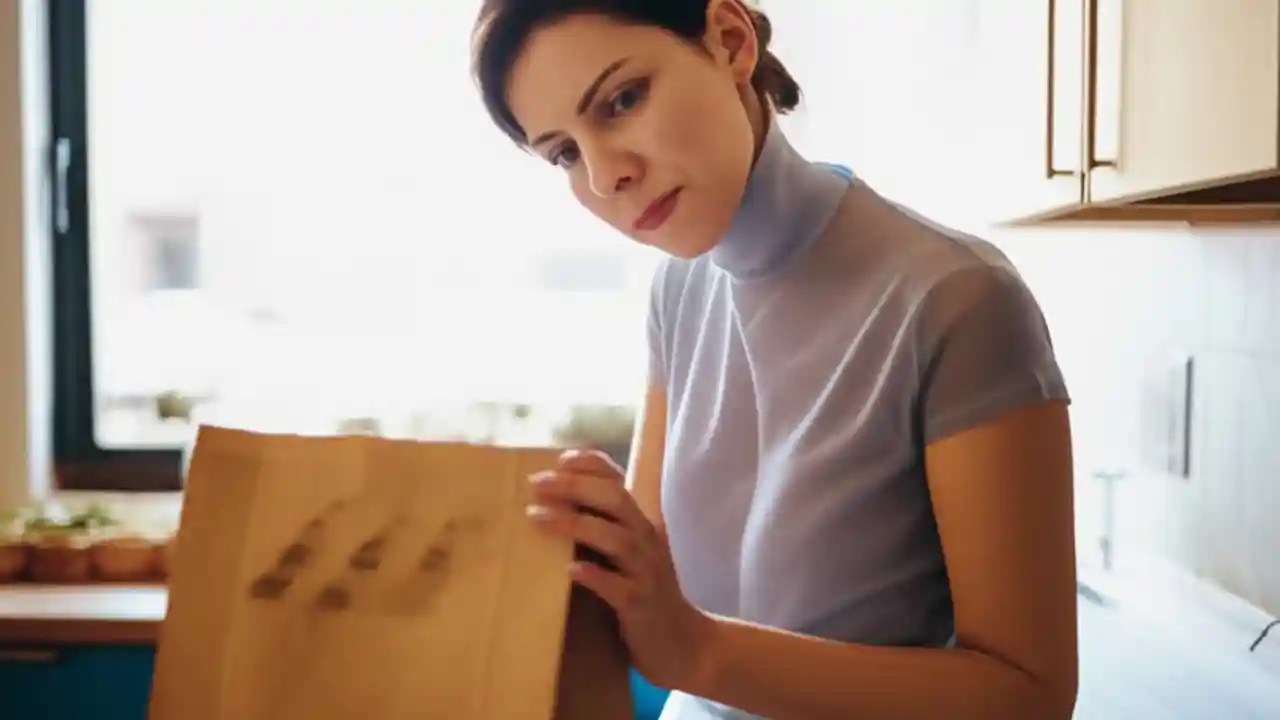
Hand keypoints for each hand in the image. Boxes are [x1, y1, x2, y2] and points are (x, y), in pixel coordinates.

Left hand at [527, 448, 717, 691]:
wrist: (683, 643)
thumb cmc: (645, 594)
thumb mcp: (628, 555)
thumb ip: (601, 529)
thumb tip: (555, 508)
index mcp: (642, 524)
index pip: (620, 481)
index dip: (592, 465)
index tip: (560, 459)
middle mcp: (647, 540)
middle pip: (616, 500)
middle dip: (575, 487)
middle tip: (537, 483)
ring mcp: (646, 571)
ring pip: (615, 538)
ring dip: (575, 523)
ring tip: (537, 517)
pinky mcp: (641, 604)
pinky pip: (618, 587)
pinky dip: (595, 575)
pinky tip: (570, 570)